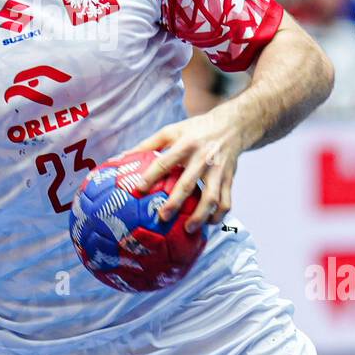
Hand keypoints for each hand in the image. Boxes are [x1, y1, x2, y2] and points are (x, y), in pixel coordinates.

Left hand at [123, 108, 244, 233]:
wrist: (232, 125)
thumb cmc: (195, 129)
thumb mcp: (172, 130)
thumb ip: (148, 144)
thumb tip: (122, 157)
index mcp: (186, 144)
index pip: (166, 161)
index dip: (151, 176)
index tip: (138, 189)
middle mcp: (203, 158)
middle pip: (188, 183)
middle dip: (175, 202)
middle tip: (163, 217)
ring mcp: (218, 170)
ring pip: (212, 197)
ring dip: (201, 215)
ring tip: (188, 228)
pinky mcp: (229, 179)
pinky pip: (226, 201)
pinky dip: (218, 215)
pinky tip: (208, 223)